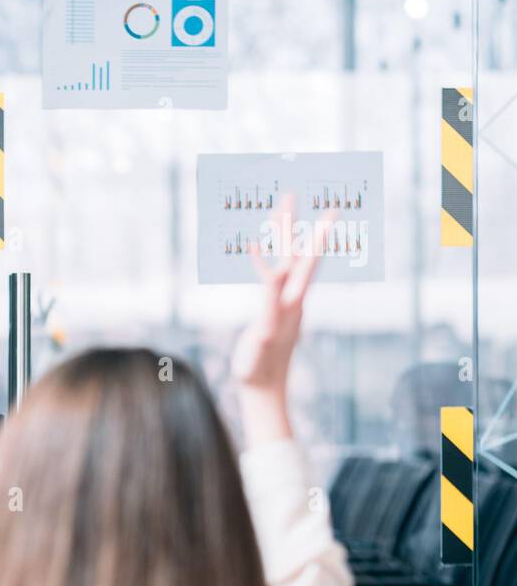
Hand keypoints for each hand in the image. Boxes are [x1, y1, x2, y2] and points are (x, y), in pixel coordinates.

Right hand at [230, 197, 331, 443]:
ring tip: (276, 212)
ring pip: (284, 263)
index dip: (317, 236)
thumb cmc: (258, 368)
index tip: (329, 209)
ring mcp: (282, 305)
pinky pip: (269, 276)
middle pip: (296, 254)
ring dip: (281, 237)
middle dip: (295, 224)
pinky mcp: (272, 311)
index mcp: (291, 303)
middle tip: (291, 194)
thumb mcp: (262, 337)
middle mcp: (291, 299)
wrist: (263, 391)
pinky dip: (263, 260)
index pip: (306, 262)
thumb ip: (269, 305)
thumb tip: (274, 275)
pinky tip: (257, 251)